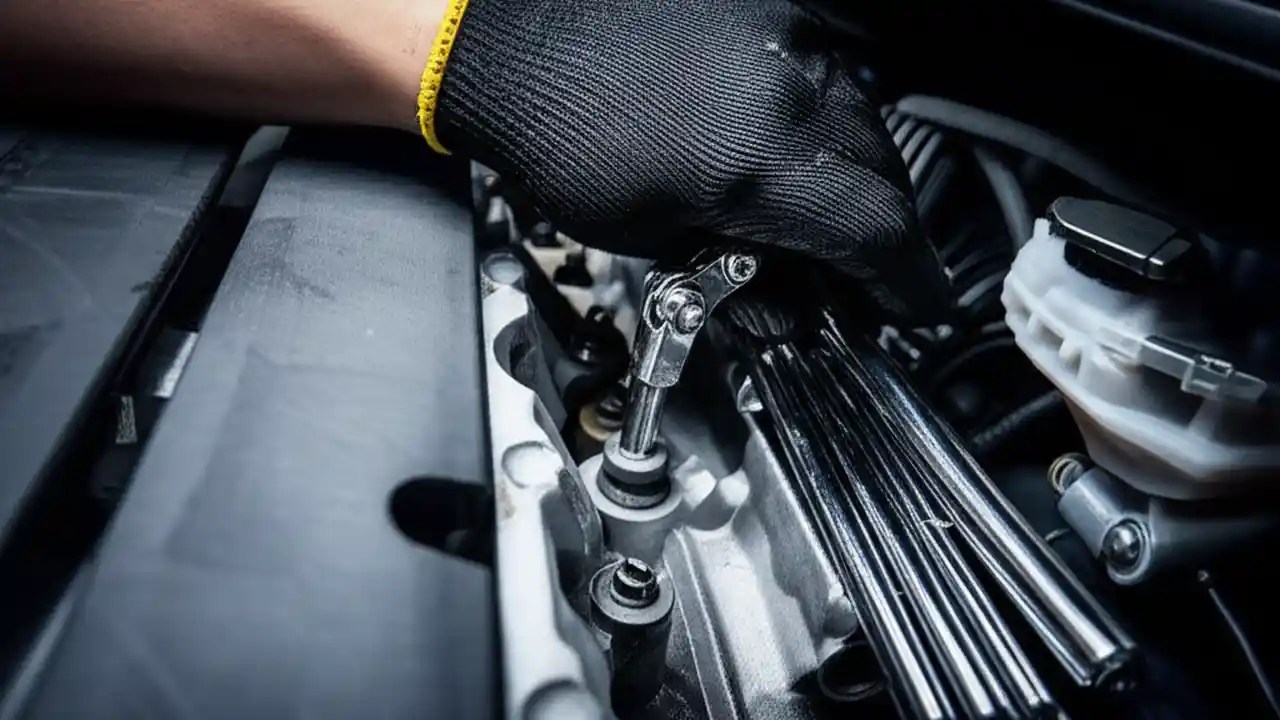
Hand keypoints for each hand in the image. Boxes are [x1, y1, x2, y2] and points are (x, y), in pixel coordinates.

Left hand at [433, 0, 948, 319]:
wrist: (509, 37)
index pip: (880, 236)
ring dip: (854, 180)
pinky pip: (836, 74)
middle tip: (854, 278)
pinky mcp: (780, 7)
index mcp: (762, 157)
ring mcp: (792, 33)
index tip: (911, 310)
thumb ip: (740, 265)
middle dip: (879, 239)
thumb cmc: (555, 129)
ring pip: (867, 123)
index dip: (907, 287)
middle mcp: (793, 84)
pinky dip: (827, 124)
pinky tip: (789, 147)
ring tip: (810, 211)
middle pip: (885, 180)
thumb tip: (789, 291)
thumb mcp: (647, 235)